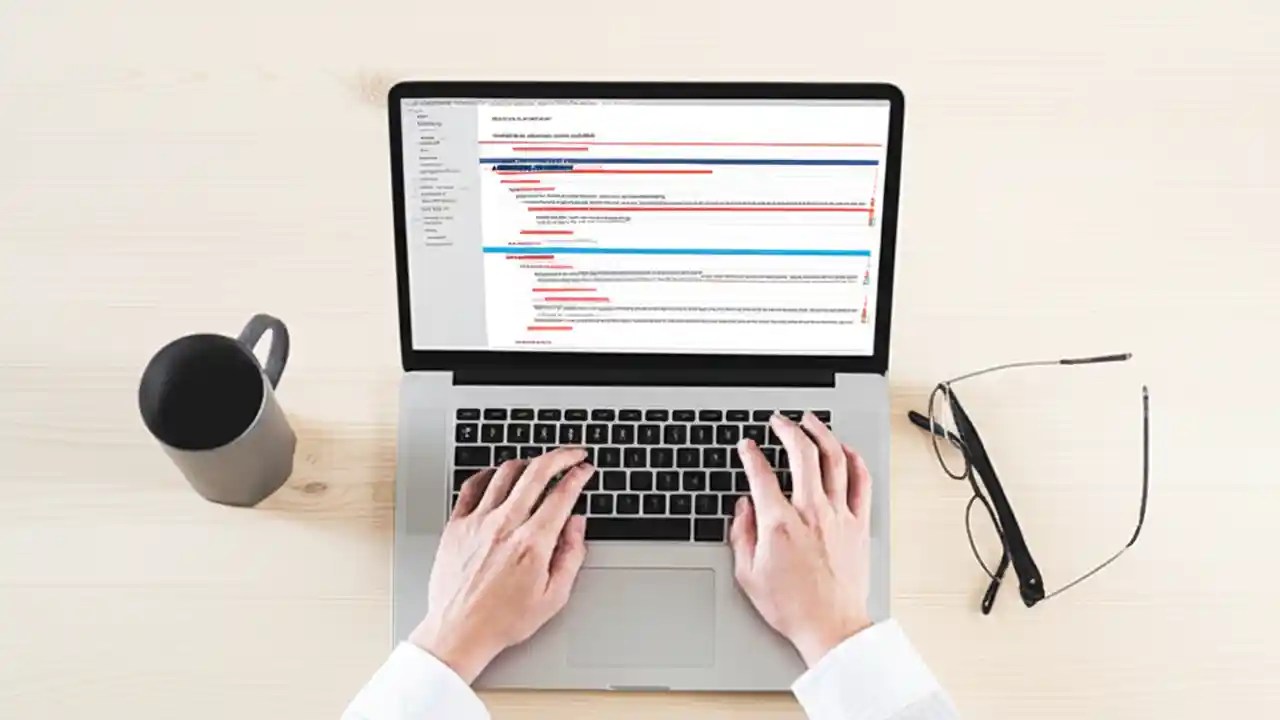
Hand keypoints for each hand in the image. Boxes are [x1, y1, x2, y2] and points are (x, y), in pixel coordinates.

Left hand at [409, 448, 593, 682]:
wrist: (459, 632)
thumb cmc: (503, 620)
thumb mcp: (554, 596)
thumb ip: (571, 555)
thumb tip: (578, 525)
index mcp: (532, 543)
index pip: (562, 494)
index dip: (578, 475)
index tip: (585, 469)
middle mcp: (505, 525)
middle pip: (536, 472)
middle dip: (560, 455)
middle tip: (571, 453)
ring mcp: (477, 522)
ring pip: (505, 472)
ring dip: (527, 462)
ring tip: (538, 465)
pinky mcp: (456, 525)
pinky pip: (471, 486)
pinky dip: (488, 474)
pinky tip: (497, 475)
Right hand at [730, 412, 873, 666]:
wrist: (830, 627)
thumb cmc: (792, 606)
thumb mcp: (748, 574)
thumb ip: (741, 534)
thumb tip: (742, 507)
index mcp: (780, 524)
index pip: (761, 475)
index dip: (750, 454)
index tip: (746, 446)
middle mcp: (811, 513)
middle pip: (801, 454)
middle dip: (787, 429)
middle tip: (778, 421)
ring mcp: (839, 516)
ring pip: (834, 459)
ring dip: (821, 433)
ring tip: (811, 421)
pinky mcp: (858, 524)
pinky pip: (861, 482)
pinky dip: (854, 459)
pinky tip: (845, 449)